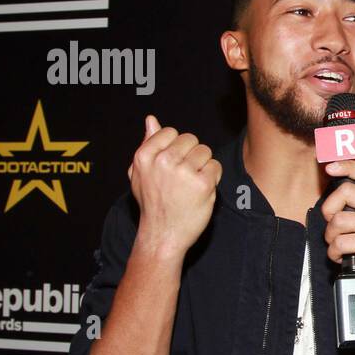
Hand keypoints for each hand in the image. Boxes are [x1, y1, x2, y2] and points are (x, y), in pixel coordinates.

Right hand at [127, 115, 221, 260]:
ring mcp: (184, 172)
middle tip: (183, 176)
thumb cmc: (152, 202)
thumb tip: (151, 119)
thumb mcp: (140, 172)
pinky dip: (213, 177)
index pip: (171, 132)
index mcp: (144, 156)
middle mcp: (163, 161)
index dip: (176, 147)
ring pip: (205, 151)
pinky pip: (215, 166)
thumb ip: (147, 144)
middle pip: (191, 139)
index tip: (171, 165)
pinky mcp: (203, 184)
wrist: (162, 234)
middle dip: (191, 155)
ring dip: (203, 166)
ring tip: (191, 183)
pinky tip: (201, 190)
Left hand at [322, 159, 354, 307]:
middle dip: (329, 210)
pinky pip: (340, 241)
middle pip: (345, 191)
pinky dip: (334, 253)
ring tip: (340, 248)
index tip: (330, 168)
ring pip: (338, 220)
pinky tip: (343, 258)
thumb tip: (333, 200)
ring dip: (331, 237)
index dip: (347, 166)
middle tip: (334, 228)